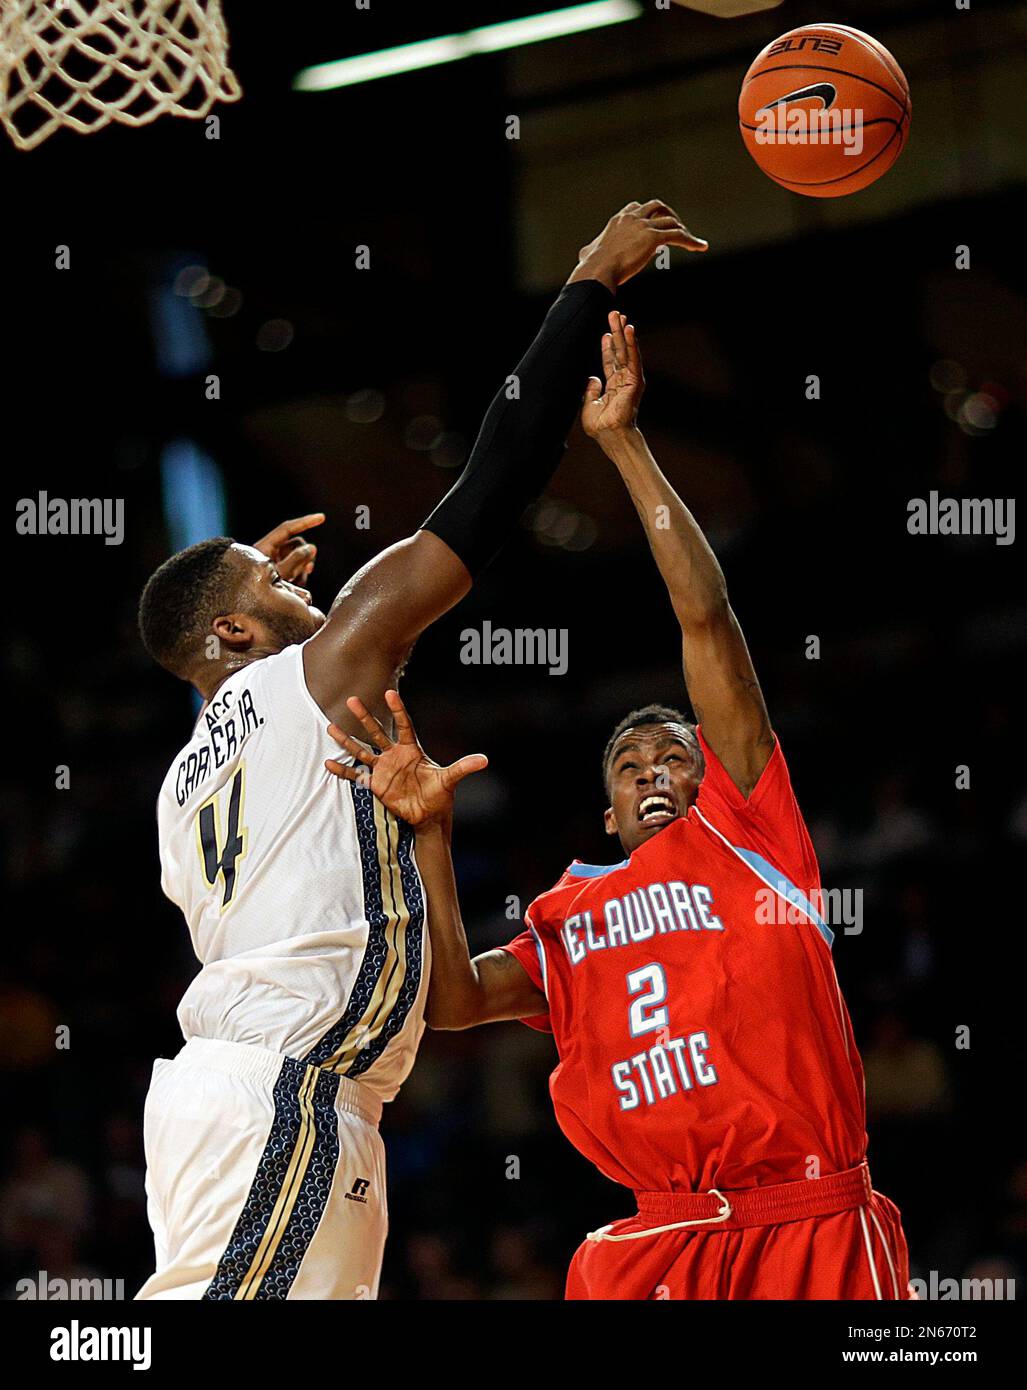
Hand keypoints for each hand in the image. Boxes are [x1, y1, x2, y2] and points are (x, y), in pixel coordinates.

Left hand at [252, 512, 325, 584]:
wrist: (242, 608)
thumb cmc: (255, 589)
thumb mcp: (278, 574)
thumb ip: (295, 559)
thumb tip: (311, 548)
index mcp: (265, 547)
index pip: (288, 528)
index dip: (305, 522)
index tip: (321, 518)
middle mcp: (270, 552)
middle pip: (296, 544)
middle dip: (305, 555)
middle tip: (308, 568)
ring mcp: (274, 562)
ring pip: (298, 558)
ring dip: (303, 568)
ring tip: (299, 581)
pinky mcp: (279, 573)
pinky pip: (295, 569)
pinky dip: (299, 575)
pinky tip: (298, 586)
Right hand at [324, 689, 487, 826]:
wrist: (428, 815)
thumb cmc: (439, 794)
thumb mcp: (450, 779)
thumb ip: (463, 768)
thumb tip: (484, 760)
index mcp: (411, 750)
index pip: (403, 725)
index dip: (397, 710)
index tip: (389, 693)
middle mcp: (394, 755)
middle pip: (377, 732)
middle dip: (365, 717)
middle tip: (352, 699)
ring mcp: (383, 769)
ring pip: (362, 751)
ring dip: (347, 741)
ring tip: (330, 727)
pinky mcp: (376, 784)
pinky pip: (356, 775)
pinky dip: (343, 771)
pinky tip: (329, 764)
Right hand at [569, 200, 706, 291]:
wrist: (597, 271)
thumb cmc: (591, 267)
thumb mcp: (588, 252)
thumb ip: (589, 249)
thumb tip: (584, 253)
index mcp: (618, 220)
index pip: (637, 207)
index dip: (649, 215)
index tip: (654, 225)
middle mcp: (632, 217)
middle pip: (657, 205)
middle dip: (668, 214)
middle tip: (677, 227)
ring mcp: (643, 226)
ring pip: (670, 220)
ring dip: (683, 229)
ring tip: (692, 241)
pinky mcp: (653, 238)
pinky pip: (678, 235)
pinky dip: (691, 240)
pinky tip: (700, 247)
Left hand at [582, 311, 643, 438]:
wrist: (610, 436)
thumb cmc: (601, 427)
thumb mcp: (589, 406)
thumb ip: (590, 391)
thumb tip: (592, 378)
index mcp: (613, 386)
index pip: (610, 362)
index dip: (607, 347)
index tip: (605, 333)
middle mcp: (623, 381)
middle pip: (619, 352)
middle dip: (616, 333)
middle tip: (614, 314)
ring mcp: (630, 380)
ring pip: (626, 351)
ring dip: (624, 333)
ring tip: (621, 316)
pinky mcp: (635, 380)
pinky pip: (632, 358)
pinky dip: (631, 343)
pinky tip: (629, 329)